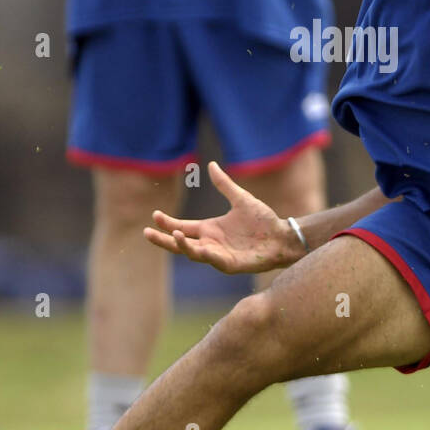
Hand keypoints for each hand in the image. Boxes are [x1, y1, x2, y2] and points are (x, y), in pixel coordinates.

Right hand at [143, 160, 303, 274]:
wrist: (282, 236)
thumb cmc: (263, 221)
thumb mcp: (241, 199)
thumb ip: (224, 184)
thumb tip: (211, 165)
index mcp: (210, 229)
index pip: (182, 227)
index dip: (168, 223)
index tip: (155, 215)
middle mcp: (211, 243)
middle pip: (180, 243)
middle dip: (164, 239)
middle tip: (147, 233)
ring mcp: (219, 255)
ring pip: (194, 253)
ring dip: (183, 246)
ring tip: (175, 235)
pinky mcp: (231, 264)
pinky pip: (215, 261)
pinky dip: (207, 256)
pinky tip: (201, 249)